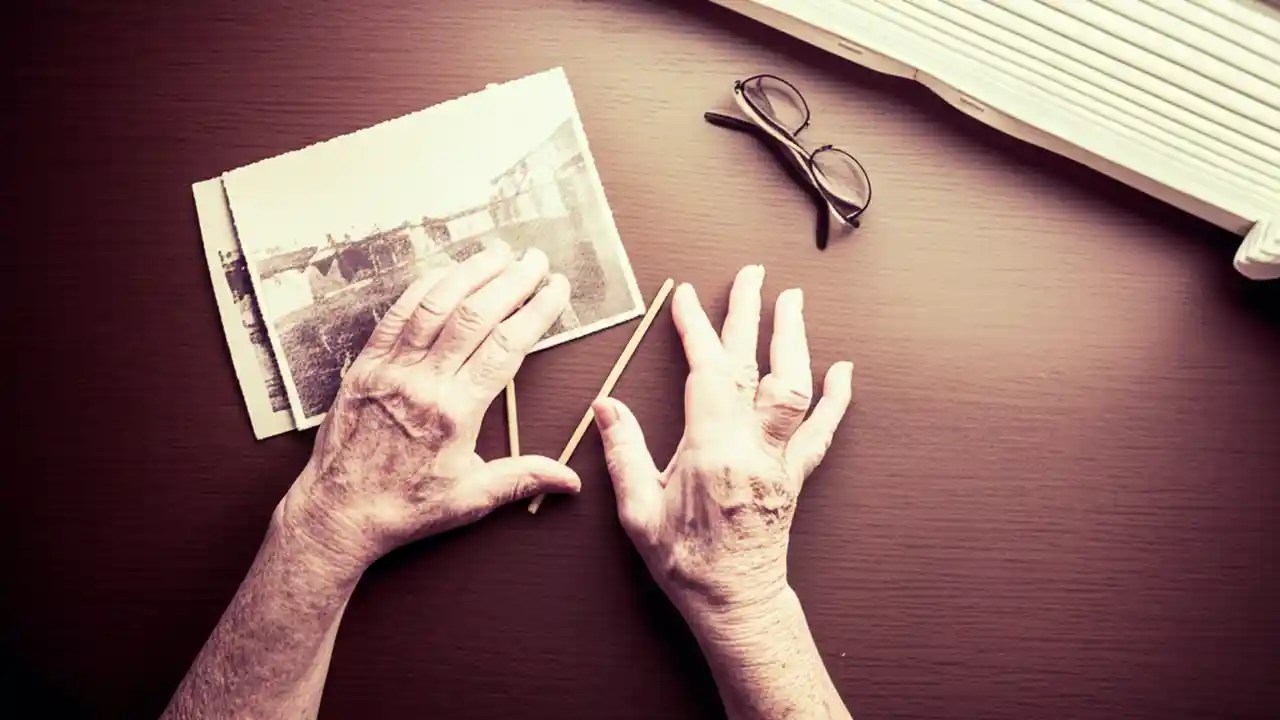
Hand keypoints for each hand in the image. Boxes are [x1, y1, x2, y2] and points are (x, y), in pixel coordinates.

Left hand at [276, 242, 581, 576]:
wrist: (338, 512)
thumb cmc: (405, 508)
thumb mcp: (471, 499)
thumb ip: (523, 479)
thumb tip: (571, 481)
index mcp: (455, 413)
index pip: (506, 346)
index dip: (536, 311)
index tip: (557, 289)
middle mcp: (424, 383)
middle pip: (476, 315)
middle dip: (512, 281)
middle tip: (537, 259)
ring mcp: (391, 369)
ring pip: (436, 305)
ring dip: (470, 272)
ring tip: (499, 252)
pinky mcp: (365, 365)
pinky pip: (397, 314)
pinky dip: (424, 287)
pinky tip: (447, 271)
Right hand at [595, 265, 852, 623]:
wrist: (736, 605)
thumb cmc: (686, 564)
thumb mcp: (638, 513)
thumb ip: (623, 454)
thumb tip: (606, 406)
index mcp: (712, 452)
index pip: (708, 372)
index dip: (697, 328)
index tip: (686, 295)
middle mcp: (753, 448)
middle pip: (757, 367)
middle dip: (752, 314)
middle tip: (751, 274)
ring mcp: (781, 460)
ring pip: (796, 388)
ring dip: (795, 339)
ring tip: (792, 300)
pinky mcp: (797, 475)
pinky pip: (824, 431)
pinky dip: (837, 398)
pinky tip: (844, 369)